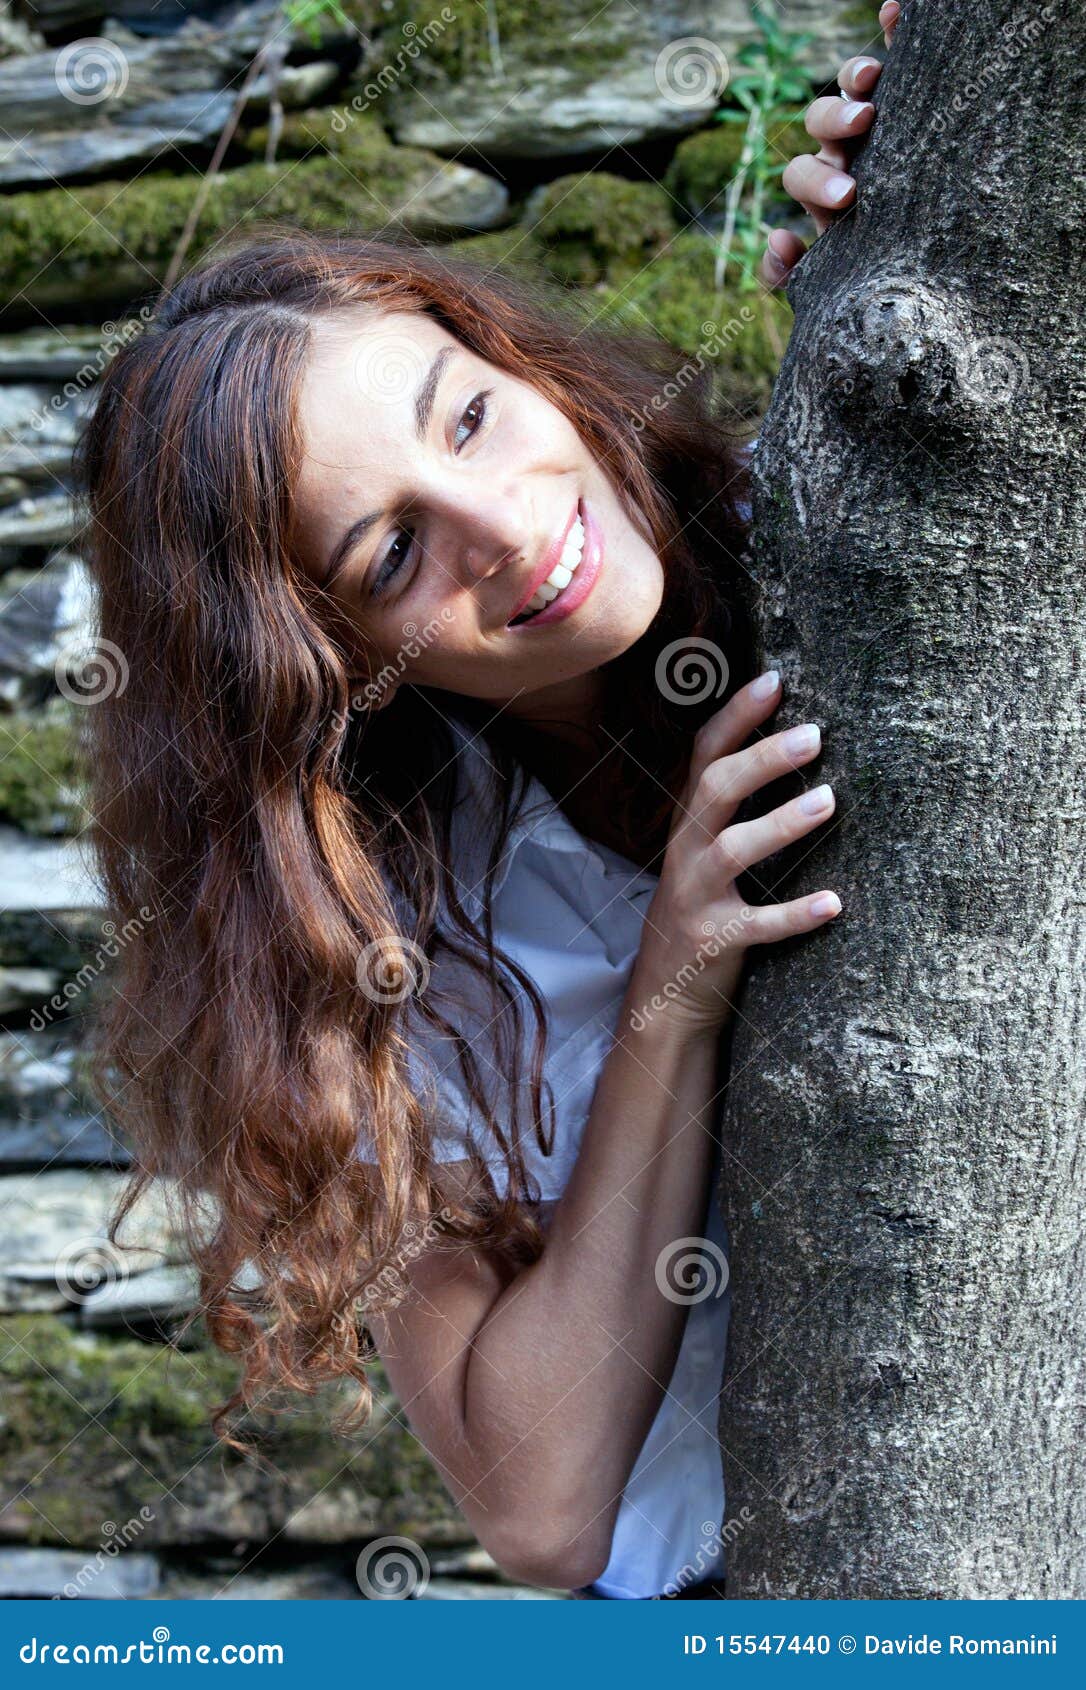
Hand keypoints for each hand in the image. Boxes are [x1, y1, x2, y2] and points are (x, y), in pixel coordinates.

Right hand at [631, 672, 839, 1033]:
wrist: (663, 999)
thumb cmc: (701, 911)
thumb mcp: (703, 853)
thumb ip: (729, 808)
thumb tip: (784, 745)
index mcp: (688, 824)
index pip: (705, 756)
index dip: (736, 715)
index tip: (775, 679)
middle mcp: (686, 852)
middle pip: (716, 792)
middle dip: (763, 759)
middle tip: (814, 734)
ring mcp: (696, 897)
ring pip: (732, 851)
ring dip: (780, 824)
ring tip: (828, 801)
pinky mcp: (714, 942)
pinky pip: (756, 925)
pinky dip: (794, 914)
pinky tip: (834, 904)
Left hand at [760, 0, 900, 288]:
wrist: (929, 260)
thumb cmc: (879, 267)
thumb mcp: (838, 282)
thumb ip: (795, 275)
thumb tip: (777, 238)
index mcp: (825, 188)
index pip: (801, 173)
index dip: (812, 181)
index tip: (843, 199)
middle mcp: (845, 148)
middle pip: (820, 121)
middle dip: (833, 130)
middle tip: (862, 144)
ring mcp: (876, 118)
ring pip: (850, 84)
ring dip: (853, 79)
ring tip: (870, 85)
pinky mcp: (908, 90)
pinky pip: (897, 52)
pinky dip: (892, 28)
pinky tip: (892, 12)